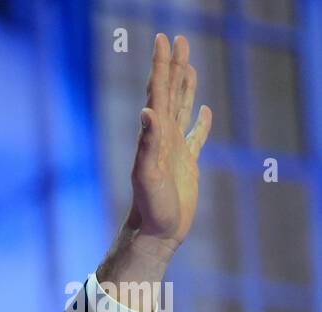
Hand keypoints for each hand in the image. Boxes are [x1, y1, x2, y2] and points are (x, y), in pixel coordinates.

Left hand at [125, 33, 213, 256]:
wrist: (154, 232)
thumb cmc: (150, 207)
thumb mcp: (148, 174)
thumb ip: (148, 143)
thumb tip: (148, 111)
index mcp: (155, 135)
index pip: (159, 92)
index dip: (161, 66)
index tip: (163, 39)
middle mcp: (163, 137)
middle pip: (170, 93)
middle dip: (173, 66)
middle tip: (177, 39)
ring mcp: (175, 149)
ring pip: (182, 108)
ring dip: (185, 85)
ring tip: (188, 63)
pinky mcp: (187, 163)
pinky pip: (196, 136)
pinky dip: (201, 121)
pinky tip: (203, 110)